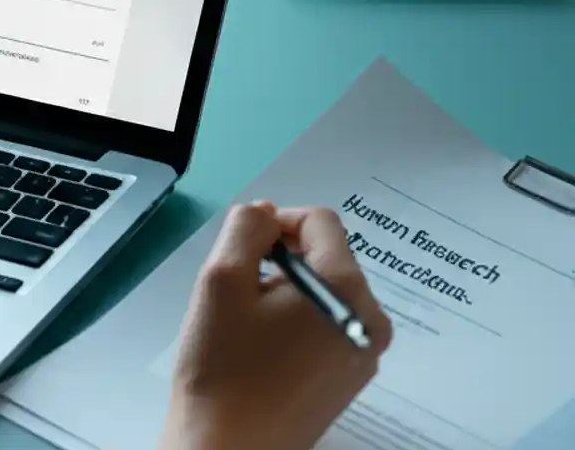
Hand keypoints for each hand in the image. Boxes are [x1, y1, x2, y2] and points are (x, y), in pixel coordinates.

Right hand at [159, 202, 392, 449]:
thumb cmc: (222, 366)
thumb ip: (245, 229)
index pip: (320, 222)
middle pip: (326, 258)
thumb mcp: (220, 280)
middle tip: (237, 294)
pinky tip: (262, 352)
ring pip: (325, 294)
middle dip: (280, 262)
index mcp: (347, 289)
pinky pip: (327, 327)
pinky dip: (296, 324)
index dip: (275, 223)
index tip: (239, 252)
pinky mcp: (350, 380)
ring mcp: (365, 353)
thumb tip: (266, 213)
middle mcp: (371, 318)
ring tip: (246, 327)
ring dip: (287, 293)